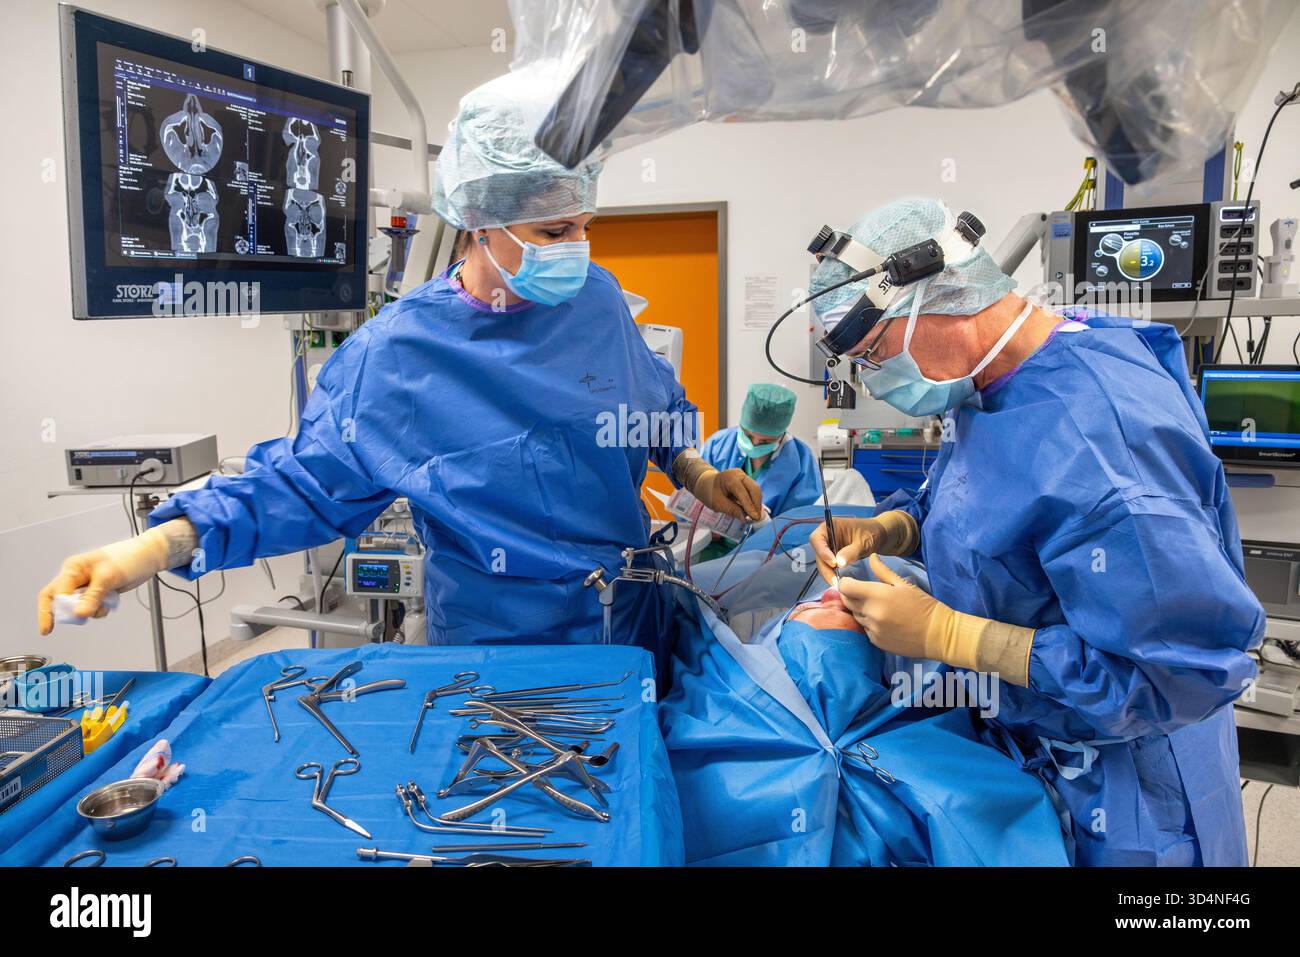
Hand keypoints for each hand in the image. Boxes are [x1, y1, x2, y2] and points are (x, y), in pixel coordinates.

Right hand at [37, 530, 171, 634]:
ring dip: (92, 610)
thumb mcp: (109, 577)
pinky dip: (100, 609)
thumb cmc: (128, 558)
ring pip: (78, 608)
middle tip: (89, 612)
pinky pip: (91, 608)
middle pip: (61, 602)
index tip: (50, 627)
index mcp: (73, 569)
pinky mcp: (97, 593)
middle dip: (73, 612)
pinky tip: (112, 600)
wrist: (147, 558)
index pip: (54, 593)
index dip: (50, 611)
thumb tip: (79, 614)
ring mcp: (86, 586)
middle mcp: (76, 578)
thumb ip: (93, 596)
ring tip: (108, 601)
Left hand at [694, 467, 762, 520]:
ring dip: (757, 503)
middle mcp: (739, 474)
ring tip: (755, 516)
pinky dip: (754, 500)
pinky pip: (753, 490)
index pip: (743, 493)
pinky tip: (752, 510)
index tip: (754, 518)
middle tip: (757, 518)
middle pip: (754, 489)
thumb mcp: (718, 504)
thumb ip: (733, 510)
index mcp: (730, 478)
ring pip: (756, 490)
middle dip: (757, 505)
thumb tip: (746, 519)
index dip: (750, 506)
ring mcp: (743, 476)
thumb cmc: (709, 493)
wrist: (705, 483)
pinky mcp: (745, 480)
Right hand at [810, 510, 917, 584]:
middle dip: (825, 568)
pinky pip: (829, 566)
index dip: (822, 552)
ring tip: (837, 584)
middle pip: (818, 553)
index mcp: (830, 526)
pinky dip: (832, 574)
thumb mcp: (864, 542)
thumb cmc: (872, 533)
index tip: (833, 563)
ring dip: (828, 573)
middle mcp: (826, 537)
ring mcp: (829, 547)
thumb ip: (851, 552)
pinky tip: (839, 582)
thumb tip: (838, 563)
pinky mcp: (833, 556)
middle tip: (834, 581)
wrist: (880, 536)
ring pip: (822, 562)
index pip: (817, 539)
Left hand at [837, 555, 944, 658]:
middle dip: (850, 595)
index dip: (846, 582)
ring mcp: (872, 629)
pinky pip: (864, 629)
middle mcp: (871, 613)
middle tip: (862, 592)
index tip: (851, 581)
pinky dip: (869, 623)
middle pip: (846, 601)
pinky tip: (884, 621)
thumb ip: (883, 571)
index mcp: (878, 595)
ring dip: (860, 609)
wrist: (938, 634)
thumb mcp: (904, 585)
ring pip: (855, 615)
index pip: (846, 587)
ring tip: (878, 607)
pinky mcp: (876, 642)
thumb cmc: (924, 606)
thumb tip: (871, 557)